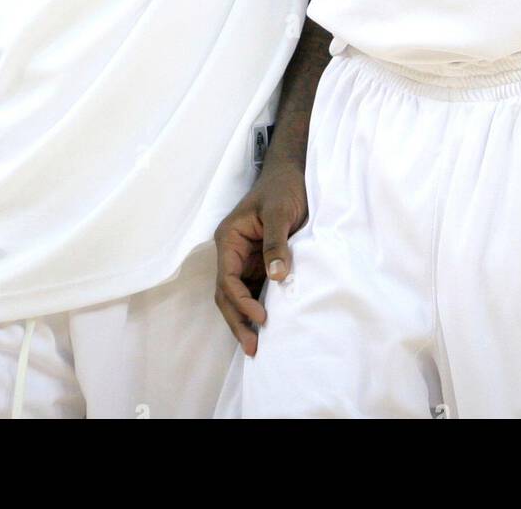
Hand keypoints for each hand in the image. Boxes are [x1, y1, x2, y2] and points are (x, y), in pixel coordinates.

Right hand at [213, 158, 306, 355]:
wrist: (294, 173)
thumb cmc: (283, 188)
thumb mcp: (280, 212)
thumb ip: (276, 243)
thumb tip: (276, 277)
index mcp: (229, 239)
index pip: (227, 278)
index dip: (241, 301)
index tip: (262, 317)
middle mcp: (232, 252)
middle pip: (226, 294)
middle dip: (237, 320)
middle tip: (253, 348)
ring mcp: (244, 259)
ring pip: (238, 296)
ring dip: (245, 319)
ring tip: (257, 346)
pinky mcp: (259, 262)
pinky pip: (254, 289)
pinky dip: (257, 308)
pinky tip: (267, 326)